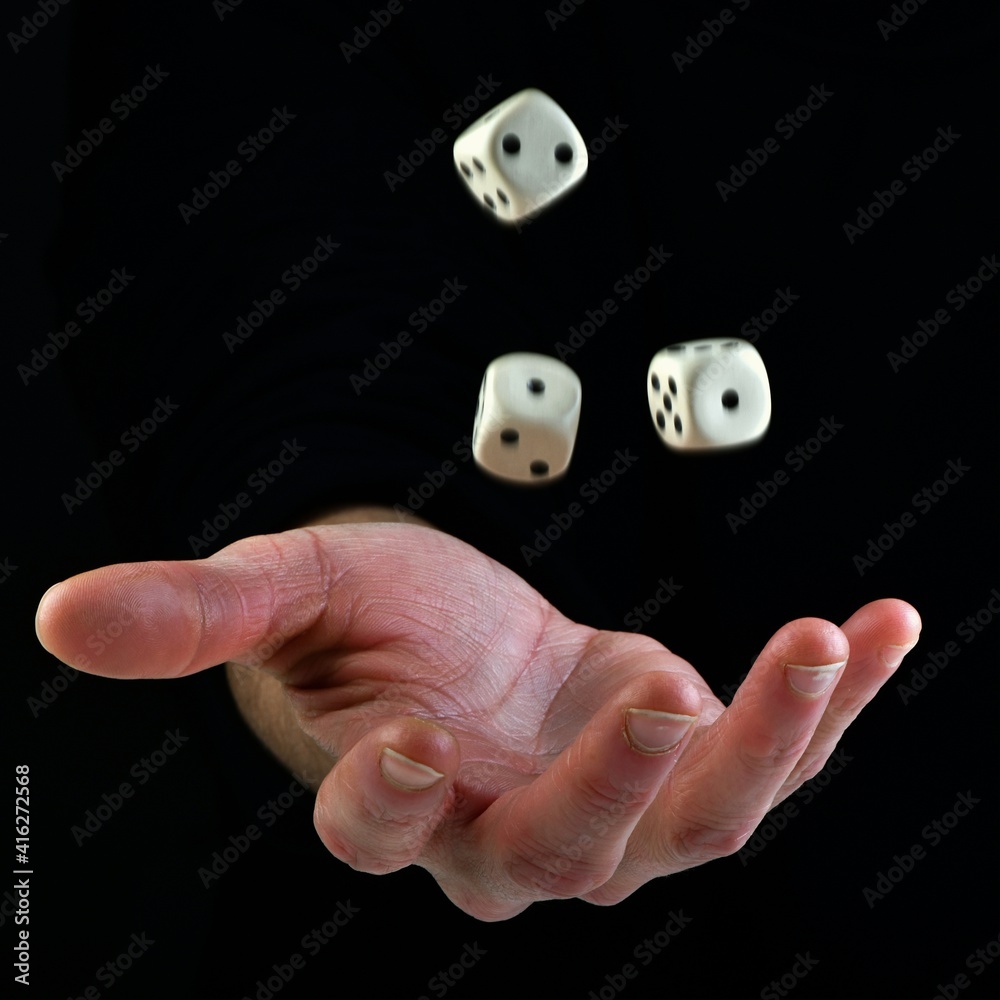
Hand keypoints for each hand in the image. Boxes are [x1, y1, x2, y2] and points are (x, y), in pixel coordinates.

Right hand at [35, 520, 919, 919]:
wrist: (459, 631)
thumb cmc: (376, 616)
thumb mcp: (293, 590)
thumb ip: (201, 610)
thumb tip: (67, 617)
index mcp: (400, 793)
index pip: (386, 828)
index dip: (391, 797)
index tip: (413, 735)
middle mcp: (508, 828)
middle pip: (570, 847)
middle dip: (619, 785)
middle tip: (662, 696)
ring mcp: (611, 803)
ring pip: (700, 818)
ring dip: (770, 737)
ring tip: (820, 641)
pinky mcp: (682, 755)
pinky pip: (772, 747)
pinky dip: (831, 695)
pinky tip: (883, 626)